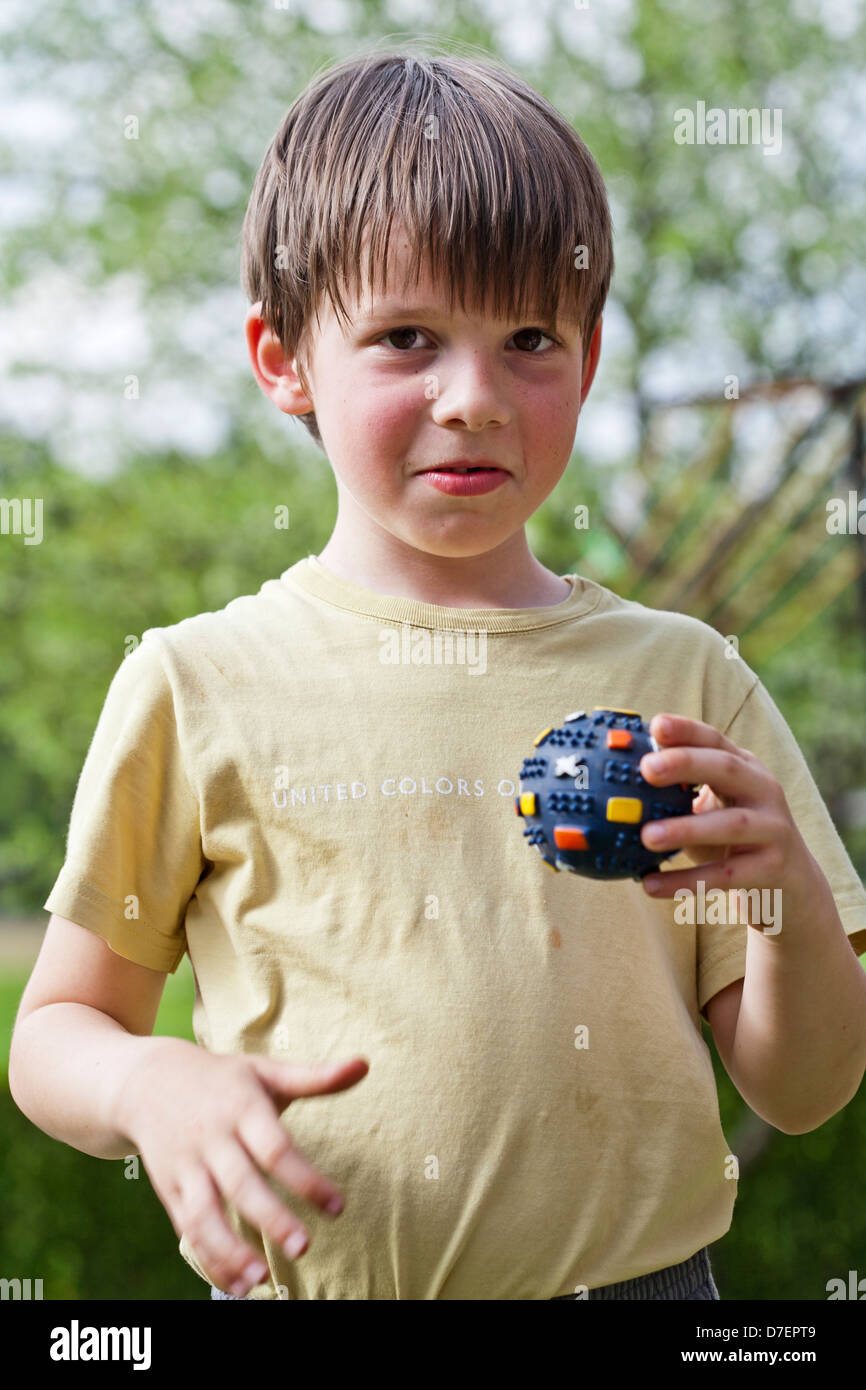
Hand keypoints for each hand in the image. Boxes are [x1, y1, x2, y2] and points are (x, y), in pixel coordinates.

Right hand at [116, 1037, 368, 1296]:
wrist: (146, 1080)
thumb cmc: (223, 1079)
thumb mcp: (265, 1071)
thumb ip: (315, 1077)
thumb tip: (364, 1065)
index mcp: (241, 1107)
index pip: (275, 1147)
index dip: (305, 1178)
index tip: (337, 1207)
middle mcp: (212, 1138)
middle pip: (240, 1183)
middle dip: (270, 1218)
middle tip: (304, 1247)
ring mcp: (186, 1166)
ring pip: (204, 1213)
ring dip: (230, 1249)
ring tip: (262, 1280)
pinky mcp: (168, 1189)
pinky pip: (187, 1228)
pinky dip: (210, 1258)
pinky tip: (238, 1284)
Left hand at [636, 713, 819, 911]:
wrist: (791, 887)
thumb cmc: (734, 841)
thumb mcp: (712, 809)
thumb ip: (678, 794)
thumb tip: (613, 784)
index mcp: (746, 769)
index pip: (716, 741)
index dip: (687, 731)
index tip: (654, 726)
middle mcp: (765, 792)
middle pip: (728, 769)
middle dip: (686, 764)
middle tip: (646, 769)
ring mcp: (773, 830)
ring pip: (730, 825)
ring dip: (685, 829)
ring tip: (645, 837)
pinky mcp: (772, 869)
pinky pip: (725, 875)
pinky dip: (686, 881)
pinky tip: (650, 885)